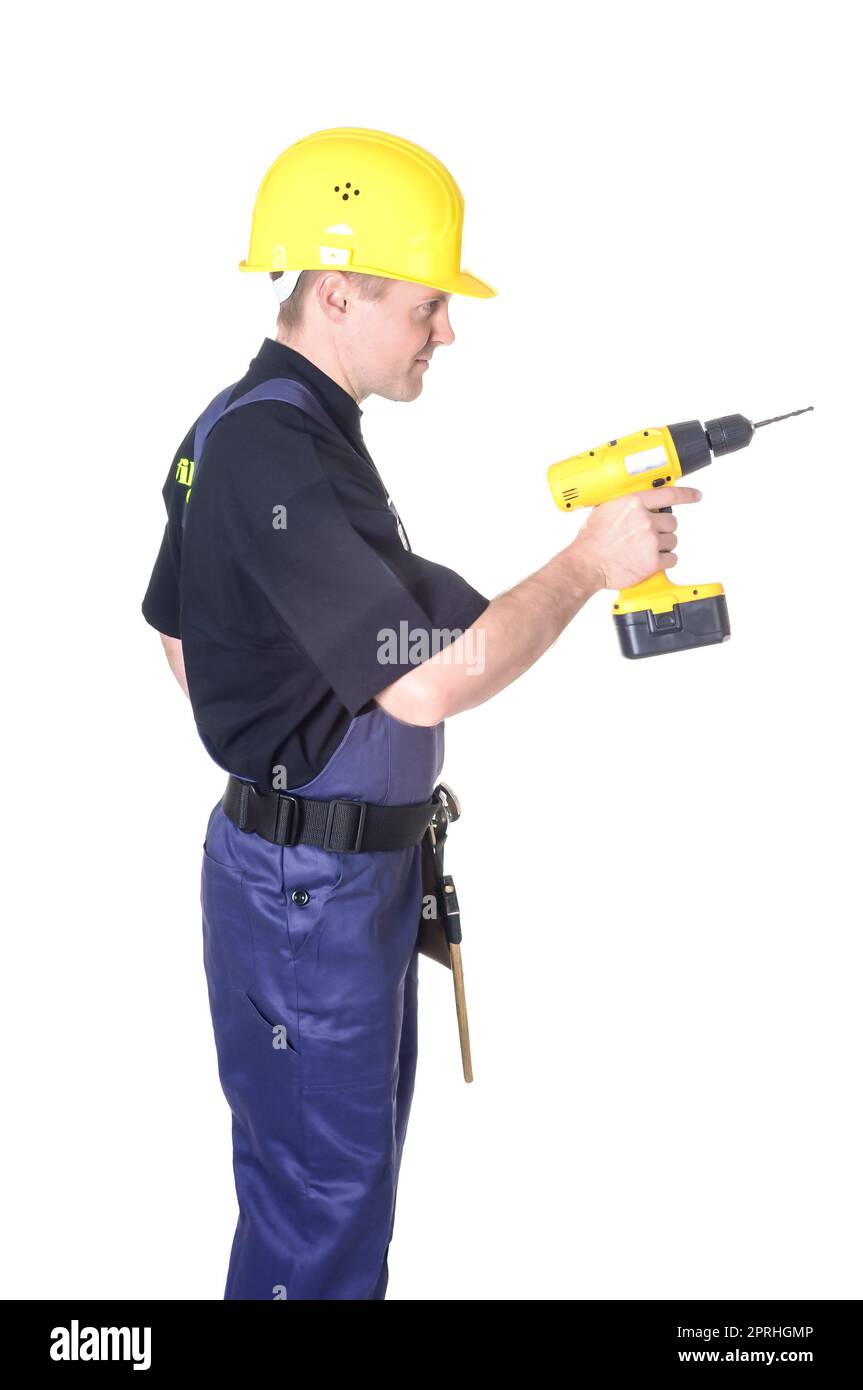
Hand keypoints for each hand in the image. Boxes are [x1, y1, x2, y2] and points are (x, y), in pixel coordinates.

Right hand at [572, 486, 702, 589]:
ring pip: (672, 541)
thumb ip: (626, 504)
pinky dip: (664, 561)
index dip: (686, 494)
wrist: (586, 564)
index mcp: (633, 503)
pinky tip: (648, 561)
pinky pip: (671, 559)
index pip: (668, 494)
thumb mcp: (605, 510)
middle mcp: (644, 520)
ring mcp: (650, 541)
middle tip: (648, 536)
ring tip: (643, 550)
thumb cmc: (592, 540)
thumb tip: (638, 503)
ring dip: (663, 546)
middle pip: (672, 522)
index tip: (695, 495)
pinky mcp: (652, 561)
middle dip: (663, 530)